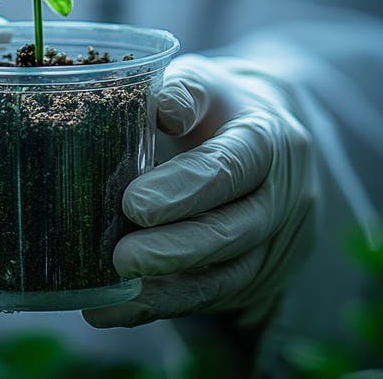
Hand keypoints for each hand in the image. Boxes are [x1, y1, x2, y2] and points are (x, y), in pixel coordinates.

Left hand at [84, 55, 317, 327]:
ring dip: (167, 289)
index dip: (185, 189)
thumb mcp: (201, 82)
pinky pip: (211, 296)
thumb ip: (182, 92)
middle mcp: (279, 195)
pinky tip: (114, 309)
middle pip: (233, 230)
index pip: (231, 166)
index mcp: (266, 137)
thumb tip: (159, 108)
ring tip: (112, 290)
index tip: (133, 204)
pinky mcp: (255, 273)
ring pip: (227, 274)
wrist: (257, 137)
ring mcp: (272, 241)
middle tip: (121, 258)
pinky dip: (162, 305)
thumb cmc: (214, 106)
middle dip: (175, 249)